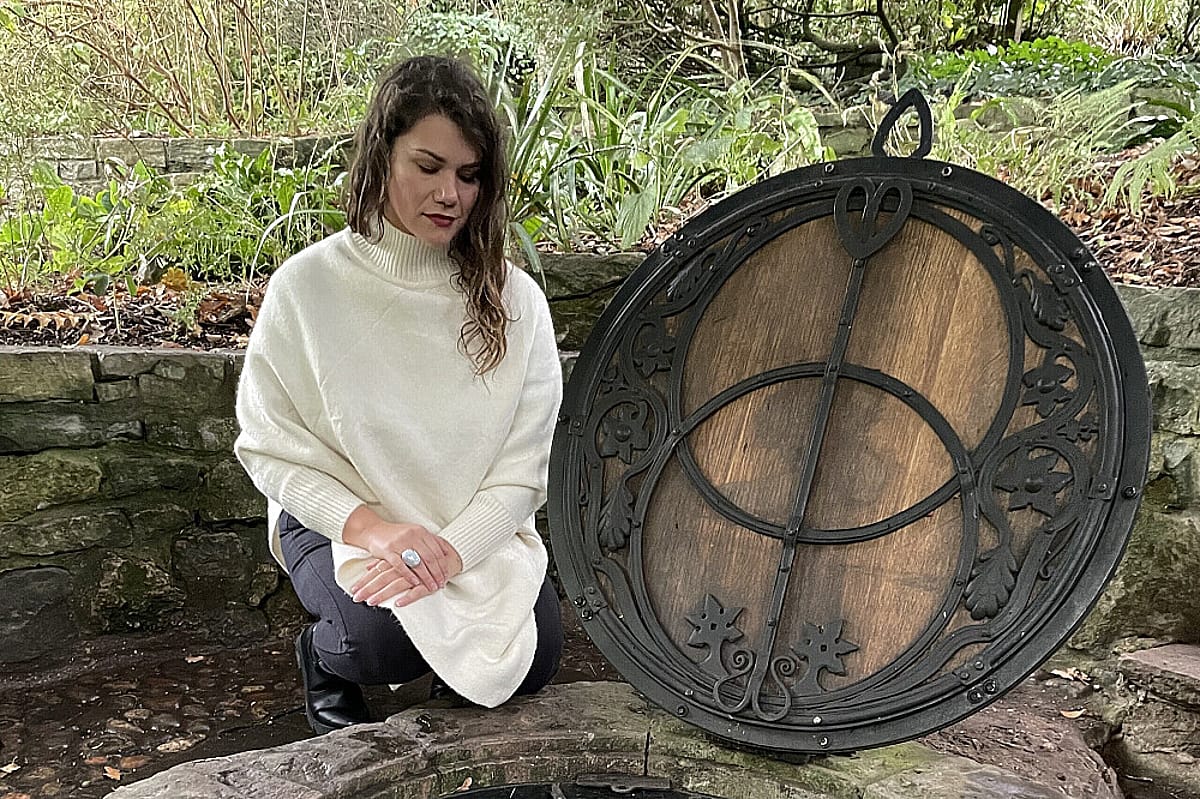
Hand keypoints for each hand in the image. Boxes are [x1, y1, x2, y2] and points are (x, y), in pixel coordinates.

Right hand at [342, 506, 461, 605]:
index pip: (436, 550)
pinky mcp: (388, 550)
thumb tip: (447, 550)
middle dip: (437, 573)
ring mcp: (400, 543)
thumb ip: (429, 541)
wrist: (374, 530)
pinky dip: (409, 575)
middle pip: (429, 558)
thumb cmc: (396, 534)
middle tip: (441, 584)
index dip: (443, 564)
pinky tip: (415, 583)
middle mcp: (412, 536)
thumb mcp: (415, 533)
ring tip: (431, 587)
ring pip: (417, 563)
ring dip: (426, 577)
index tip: (447, 575)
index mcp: (421, 532)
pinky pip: (401, 566)